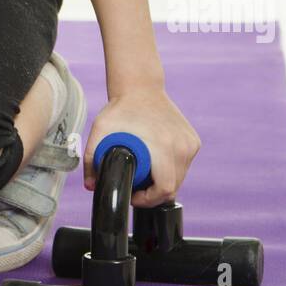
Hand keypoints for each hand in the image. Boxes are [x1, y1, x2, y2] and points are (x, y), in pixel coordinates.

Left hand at [82, 86, 201, 207]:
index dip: (148, 199)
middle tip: (136, 183)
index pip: (165, 190)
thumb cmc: (120, 109)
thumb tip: (91, 186)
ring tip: (145, 168)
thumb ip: (92, 160)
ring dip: (163, 180)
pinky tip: (156, 157)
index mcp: (164, 147)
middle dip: (153, 192)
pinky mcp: (193, 141)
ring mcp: (190, 144)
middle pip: (173, 187)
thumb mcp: (100, 131)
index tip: (134, 195)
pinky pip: (183, 165)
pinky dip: (171, 168)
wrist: (141, 87)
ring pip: (179, 178)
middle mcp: (182, 147)